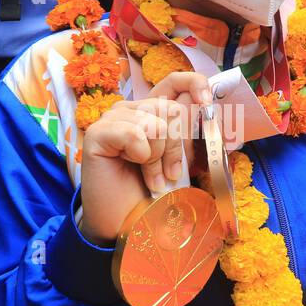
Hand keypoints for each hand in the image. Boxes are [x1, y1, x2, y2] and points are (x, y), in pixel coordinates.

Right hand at [78, 72, 211, 244]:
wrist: (128, 224)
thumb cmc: (153, 194)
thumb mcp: (179, 161)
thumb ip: (188, 134)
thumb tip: (206, 108)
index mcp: (153, 113)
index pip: (176, 81)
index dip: (195, 84)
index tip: (207, 104)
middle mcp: (133, 110)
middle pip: (171, 108)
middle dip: (176, 147)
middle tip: (169, 173)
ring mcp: (113, 119)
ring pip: (155, 124)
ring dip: (157, 158)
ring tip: (151, 178)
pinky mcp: (98, 133)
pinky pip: (134, 133)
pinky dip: (140, 156)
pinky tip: (133, 168)